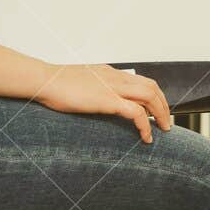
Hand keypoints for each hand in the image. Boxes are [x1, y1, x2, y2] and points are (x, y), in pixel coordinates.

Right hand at [35, 64, 173, 142]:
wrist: (44, 79)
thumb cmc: (55, 83)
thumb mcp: (80, 81)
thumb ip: (92, 86)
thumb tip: (94, 96)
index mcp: (109, 72)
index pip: (141, 80)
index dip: (153, 95)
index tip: (156, 109)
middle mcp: (116, 77)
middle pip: (152, 87)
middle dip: (163, 105)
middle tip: (165, 121)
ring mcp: (113, 88)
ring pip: (150, 96)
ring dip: (160, 113)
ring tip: (162, 129)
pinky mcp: (108, 100)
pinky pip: (136, 112)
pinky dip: (145, 125)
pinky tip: (146, 137)